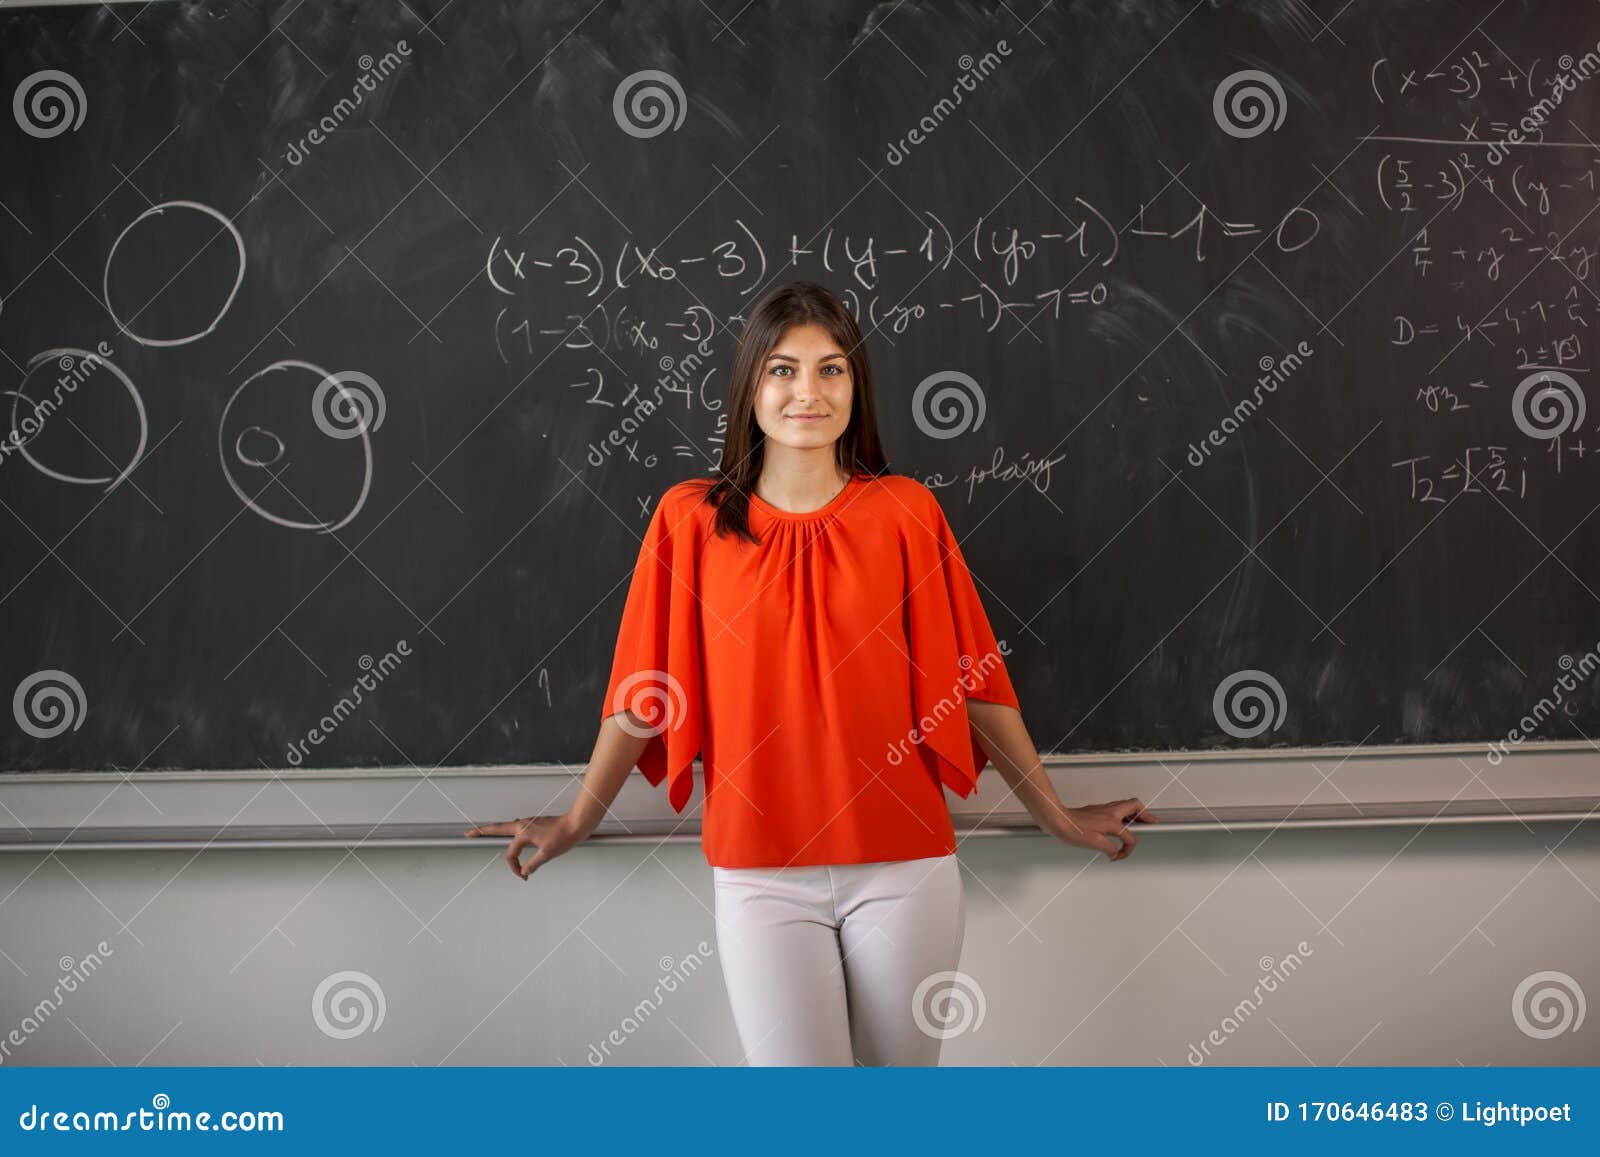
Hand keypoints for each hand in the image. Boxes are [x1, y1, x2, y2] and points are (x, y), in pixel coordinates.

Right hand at [462, 812, 585, 878]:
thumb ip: (533, 864)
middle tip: (468, 833)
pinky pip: (516, 828)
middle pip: (497, 828)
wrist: (577, 823)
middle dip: (482, 831)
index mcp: (523, 832)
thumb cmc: (565, 835)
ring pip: (506, 827)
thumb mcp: (547, 854)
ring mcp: (528, 822)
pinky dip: (509, 832)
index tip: (522, 875)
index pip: (511, 853)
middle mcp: (523, 824)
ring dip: (495, 830)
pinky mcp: (534, 823)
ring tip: (483, 832)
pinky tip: (510, 834)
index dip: (514, 867)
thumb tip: (525, 870)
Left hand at [1049, 797, 1160, 860]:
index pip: (1130, 837)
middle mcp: (1110, 812)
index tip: (1126, 853)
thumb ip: (1109, 848)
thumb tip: (1114, 852)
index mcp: (1112, 821)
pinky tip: (1121, 823)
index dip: (1129, 849)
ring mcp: (1104, 809)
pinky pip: (1118, 809)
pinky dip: (1124, 815)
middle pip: (1136, 806)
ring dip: (1136, 814)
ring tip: (1141, 823)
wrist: (1059, 821)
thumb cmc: (1072, 829)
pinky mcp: (1098, 810)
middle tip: (1152, 823)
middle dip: (1147, 815)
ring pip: (1127, 806)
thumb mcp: (1094, 843)